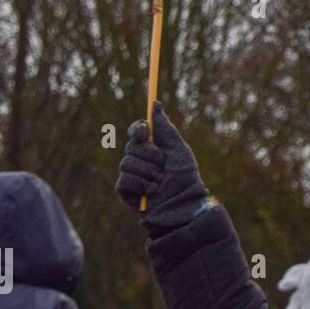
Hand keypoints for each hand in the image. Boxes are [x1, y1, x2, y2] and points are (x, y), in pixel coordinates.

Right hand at [116, 103, 208, 232]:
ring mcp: (131, 174)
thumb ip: (164, 128)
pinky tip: (152, 192)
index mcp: (153, 147)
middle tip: (163, 165)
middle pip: (131, 145)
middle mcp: (140, 159)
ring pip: (127, 162)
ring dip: (148, 172)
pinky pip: (125, 178)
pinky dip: (141, 184)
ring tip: (160, 181)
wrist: (183, 204)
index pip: (136, 131)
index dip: (138, 129)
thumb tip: (155, 104)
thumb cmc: (185, 178)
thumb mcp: (178, 149)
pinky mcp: (125, 189)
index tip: (144, 131)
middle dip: (150, 155)